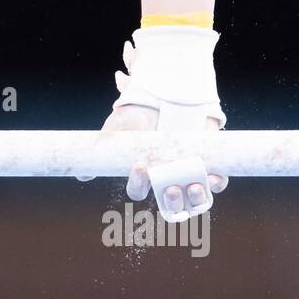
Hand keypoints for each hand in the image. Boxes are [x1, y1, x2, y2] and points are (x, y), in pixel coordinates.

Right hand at [97, 104, 227, 217]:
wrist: (167, 94)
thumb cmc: (139, 114)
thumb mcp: (118, 127)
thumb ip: (103, 146)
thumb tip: (81, 177)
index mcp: (144, 173)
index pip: (139, 190)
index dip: (139, 184)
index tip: (141, 165)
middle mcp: (166, 178)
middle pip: (170, 204)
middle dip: (171, 201)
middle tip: (170, 188)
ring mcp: (188, 173)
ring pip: (194, 200)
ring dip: (195, 199)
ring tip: (193, 187)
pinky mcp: (209, 163)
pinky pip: (216, 183)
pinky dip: (217, 183)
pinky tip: (215, 177)